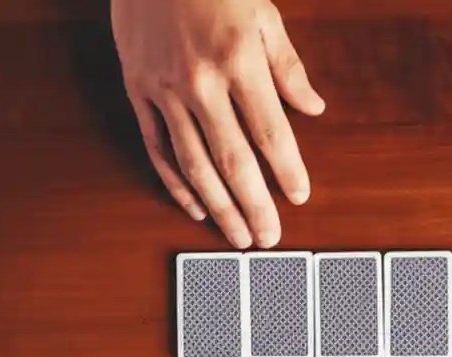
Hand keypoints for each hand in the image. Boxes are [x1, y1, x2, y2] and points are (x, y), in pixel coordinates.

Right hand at [112, 0, 324, 247]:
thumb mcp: (263, 15)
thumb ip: (288, 67)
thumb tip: (313, 108)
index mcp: (239, 62)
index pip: (270, 132)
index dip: (287, 171)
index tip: (300, 198)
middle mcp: (200, 83)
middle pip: (232, 160)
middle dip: (254, 205)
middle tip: (268, 239)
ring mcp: (164, 90)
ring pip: (194, 163)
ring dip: (218, 207)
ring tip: (237, 236)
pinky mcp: (137, 91)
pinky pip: (158, 148)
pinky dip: (176, 183)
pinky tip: (196, 207)